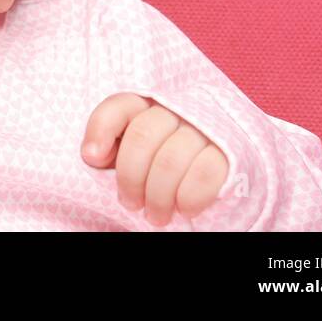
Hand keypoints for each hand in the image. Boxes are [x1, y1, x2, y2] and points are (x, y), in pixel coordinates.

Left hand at [81, 92, 228, 226]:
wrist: (223, 178)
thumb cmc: (167, 165)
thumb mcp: (136, 154)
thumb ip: (112, 147)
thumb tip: (93, 154)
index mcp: (151, 106)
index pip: (121, 105)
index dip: (100, 130)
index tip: (92, 158)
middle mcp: (179, 111)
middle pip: (141, 136)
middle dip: (130, 177)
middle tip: (131, 203)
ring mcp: (206, 129)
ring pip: (170, 160)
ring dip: (157, 196)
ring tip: (156, 215)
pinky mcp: (230, 153)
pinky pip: (202, 176)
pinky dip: (187, 199)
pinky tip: (185, 209)